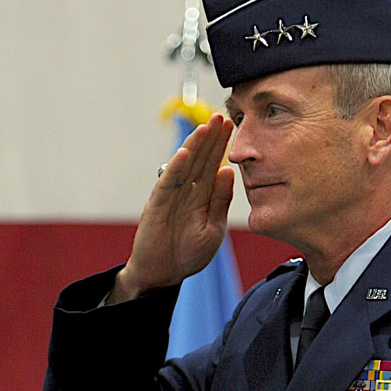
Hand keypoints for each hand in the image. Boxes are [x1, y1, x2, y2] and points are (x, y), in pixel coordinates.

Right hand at [110, 115, 234, 303]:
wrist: (163, 275)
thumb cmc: (187, 253)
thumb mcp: (214, 228)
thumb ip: (220, 201)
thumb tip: (228, 172)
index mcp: (201, 195)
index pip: (213, 164)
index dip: (221, 145)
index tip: (233, 125)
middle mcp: (185, 191)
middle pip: (200, 159)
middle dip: (211, 138)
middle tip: (222, 115)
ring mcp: (170, 196)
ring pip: (185, 166)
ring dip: (194, 145)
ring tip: (206, 127)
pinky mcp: (157, 206)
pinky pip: (168, 184)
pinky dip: (176, 168)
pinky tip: (185, 153)